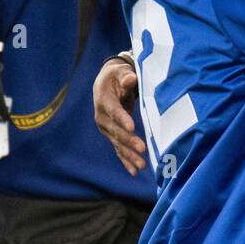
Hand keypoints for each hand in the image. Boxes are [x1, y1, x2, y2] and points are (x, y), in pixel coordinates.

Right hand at [93, 57, 146, 174]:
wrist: (107, 84)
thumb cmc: (117, 76)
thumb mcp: (120, 72)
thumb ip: (126, 76)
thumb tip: (130, 79)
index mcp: (103, 99)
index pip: (113, 110)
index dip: (122, 119)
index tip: (132, 127)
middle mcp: (102, 117)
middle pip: (116, 131)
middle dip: (129, 141)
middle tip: (142, 149)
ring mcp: (106, 128)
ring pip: (118, 144)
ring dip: (130, 155)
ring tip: (142, 165)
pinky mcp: (111, 136)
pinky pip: (118, 150)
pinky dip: (126, 161)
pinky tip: (135, 172)